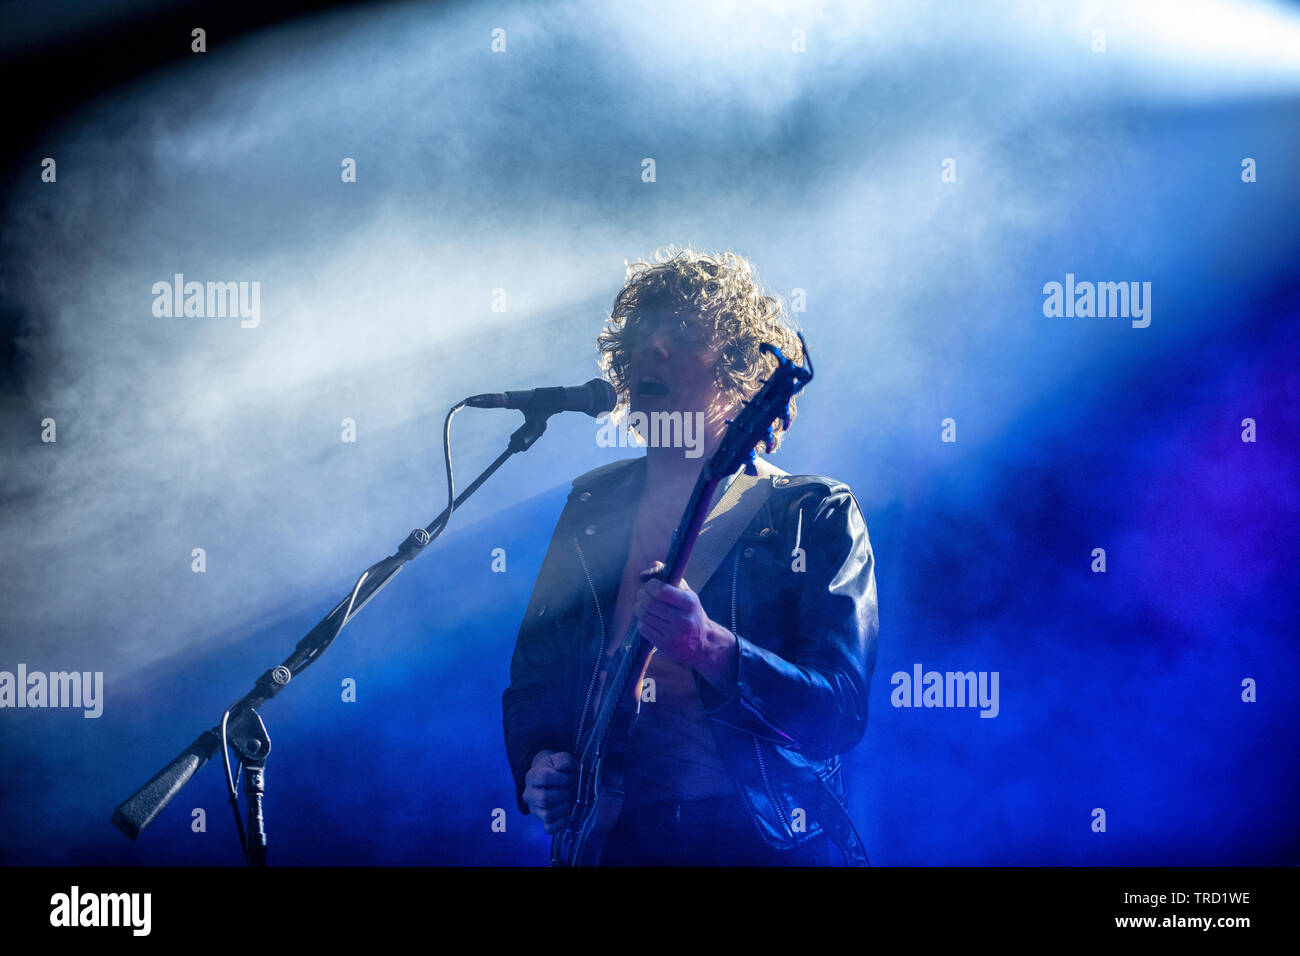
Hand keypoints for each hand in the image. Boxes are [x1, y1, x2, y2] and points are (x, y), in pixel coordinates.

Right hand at [523, 749, 575, 833]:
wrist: (552, 776)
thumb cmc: (556, 768)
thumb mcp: (560, 758)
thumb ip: (563, 760)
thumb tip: (563, 768)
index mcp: (532, 776)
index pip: (544, 778)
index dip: (560, 778)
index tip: (567, 777)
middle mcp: (529, 794)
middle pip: (544, 799)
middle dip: (562, 794)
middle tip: (568, 790)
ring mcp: (534, 808)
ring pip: (547, 814)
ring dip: (563, 808)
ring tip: (567, 800)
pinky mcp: (541, 819)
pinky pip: (549, 828)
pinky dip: (560, 823)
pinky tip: (566, 814)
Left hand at [633, 561, 738, 692]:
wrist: (704, 644)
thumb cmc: (692, 614)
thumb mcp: (687, 594)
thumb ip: (671, 577)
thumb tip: (653, 564)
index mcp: (689, 603)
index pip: (661, 590)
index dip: (650, 585)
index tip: (650, 585)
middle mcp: (683, 619)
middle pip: (649, 603)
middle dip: (641, 596)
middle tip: (642, 595)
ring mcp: (674, 634)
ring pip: (644, 616)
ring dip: (638, 608)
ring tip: (642, 606)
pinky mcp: (665, 646)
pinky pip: (644, 629)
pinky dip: (642, 622)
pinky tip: (648, 620)